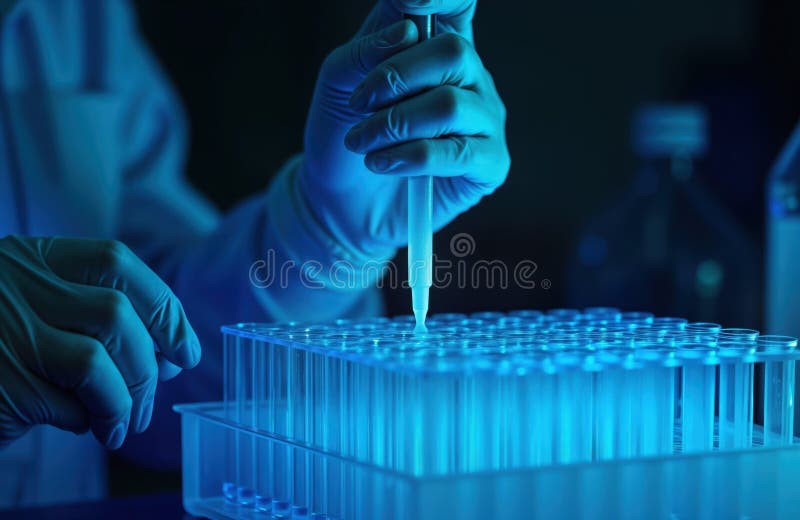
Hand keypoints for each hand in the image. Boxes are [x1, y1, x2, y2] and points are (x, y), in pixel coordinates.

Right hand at [0, 236, 199, 449]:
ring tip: (124, 424)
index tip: (185, 349)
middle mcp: (12, 283)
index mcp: (33, 256)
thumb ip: (103, 318)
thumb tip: (175, 356)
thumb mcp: (45, 310)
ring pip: (96, 359)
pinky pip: (65, 402)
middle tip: (153, 399)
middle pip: (115, 313)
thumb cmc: (2, 344)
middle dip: (149, 363)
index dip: (162, 305)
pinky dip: (88, 418)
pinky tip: (84, 426)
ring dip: (125, 399)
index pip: (115, 261)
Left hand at [300, 0, 508, 260]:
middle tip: (357, 104)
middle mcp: (472, 78)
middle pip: (454, 53)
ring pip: (451, 106)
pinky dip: (412, 156)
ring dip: (393, 124)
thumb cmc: (343, 130)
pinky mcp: (490, 166)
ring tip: (359, 143)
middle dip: (396, 77)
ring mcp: (486, 121)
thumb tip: (409, 29)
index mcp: (440, 45)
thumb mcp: (339, 81)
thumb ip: (367, 49)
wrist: (338, 199)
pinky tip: (383, 163)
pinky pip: (457, 152)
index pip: (457, 4)